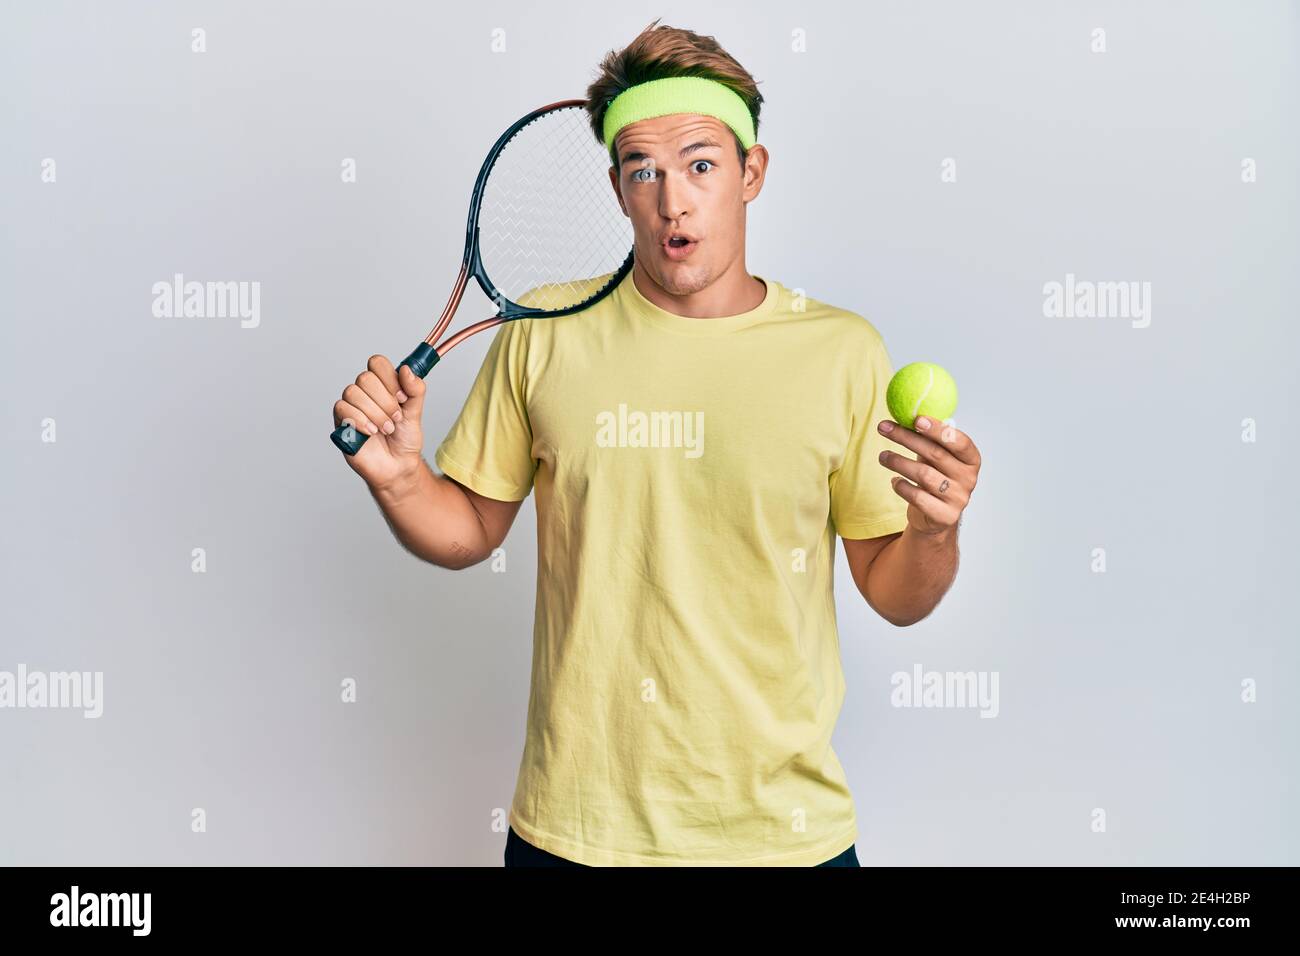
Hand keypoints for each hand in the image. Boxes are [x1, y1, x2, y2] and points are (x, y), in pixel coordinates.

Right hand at [332, 354, 427, 489]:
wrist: (398, 466)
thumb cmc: (404, 439)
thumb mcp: (416, 412)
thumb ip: (415, 390)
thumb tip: (406, 369)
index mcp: (382, 386)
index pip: (377, 363)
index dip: (390, 378)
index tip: (402, 397)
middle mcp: (364, 393)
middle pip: (365, 378)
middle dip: (385, 400)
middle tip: (396, 418)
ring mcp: (351, 407)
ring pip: (353, 393)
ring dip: (375, 413)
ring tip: (386, 429)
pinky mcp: (341, 422)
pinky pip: (342, 409)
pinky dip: (360, 420)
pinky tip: (371, 432)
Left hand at [876, 415, 980, 536]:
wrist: (936, 516)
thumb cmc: (936, 477)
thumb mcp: (938, 457)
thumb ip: (930, 439)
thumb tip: (909, 412)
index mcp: (971, 459)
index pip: (960, 442)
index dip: (938, 430)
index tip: (916, 419)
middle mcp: (969, 479)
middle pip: (936, 454)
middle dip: (906, 438)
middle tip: (884, 428)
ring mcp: (958, 499)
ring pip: (923, 475)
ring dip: (898, 462)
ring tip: (883, 456)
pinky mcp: (944, 516)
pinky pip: (917, 497)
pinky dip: (902, 486)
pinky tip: (894, 480)